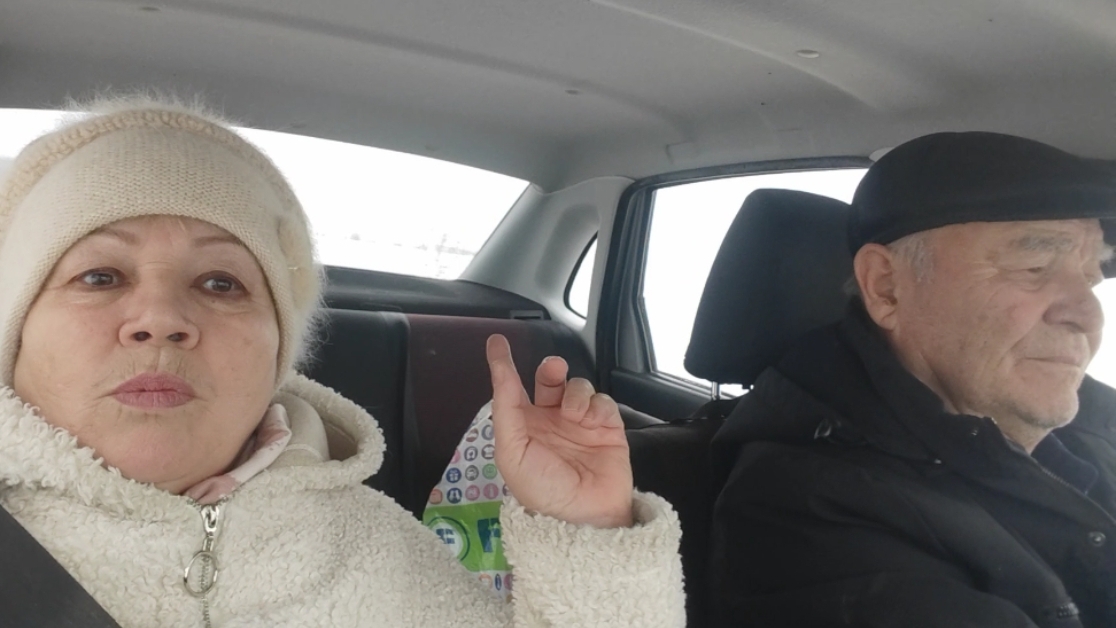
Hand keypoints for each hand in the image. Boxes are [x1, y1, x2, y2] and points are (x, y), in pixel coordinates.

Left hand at [486, 334, 633, 527]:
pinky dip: (596, 406)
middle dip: (551, 369)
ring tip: (574, 415)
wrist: (585, 515)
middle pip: (550, 380)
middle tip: (554, 370)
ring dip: (575, 393)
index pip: (512, 389)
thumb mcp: (512, 453)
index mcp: (524, 427)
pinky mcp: (607, 427)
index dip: (503, 365)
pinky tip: (591, 423)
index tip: (497, 342)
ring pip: (577, 386)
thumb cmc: (542, 489)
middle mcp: (551, 421)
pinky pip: (601, 401)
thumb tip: (501, 374)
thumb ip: (506, 411)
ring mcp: (580, 423)